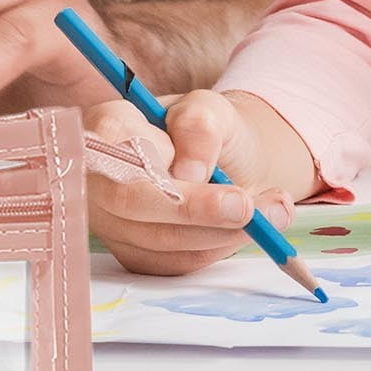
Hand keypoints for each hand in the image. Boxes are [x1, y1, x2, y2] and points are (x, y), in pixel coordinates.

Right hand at [85, 88, 314, 275]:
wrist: (220, 162)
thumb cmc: (205, 129)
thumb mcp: (209, 108)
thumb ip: (197, 125)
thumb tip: (189, 174)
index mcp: (108, 126)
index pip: (116, 148)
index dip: (158, 165)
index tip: (215, 178)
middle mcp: (98, 176)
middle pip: (129, 201)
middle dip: (194, 211)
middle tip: (247, 208)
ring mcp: (111, 220)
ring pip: (158, 239)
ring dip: (220, 232)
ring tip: (273, 212)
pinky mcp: (134, 253)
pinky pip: (174, 262)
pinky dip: (216, 248)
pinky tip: (247, 228)